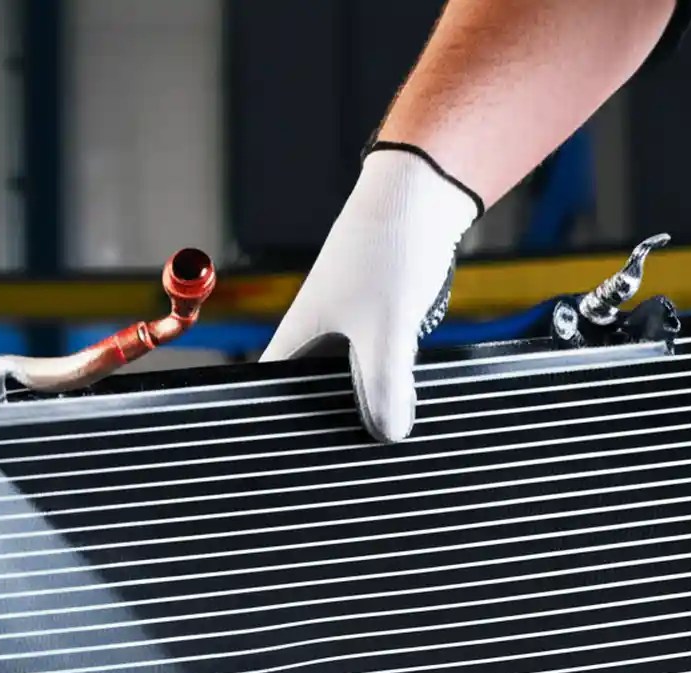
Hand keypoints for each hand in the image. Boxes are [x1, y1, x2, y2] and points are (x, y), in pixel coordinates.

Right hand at [259, 147, 480, 442]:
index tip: (302, 458)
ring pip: (349, 384)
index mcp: (295, 338)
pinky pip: (376, 366)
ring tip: (391, 420)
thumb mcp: (389, 327)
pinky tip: (412, 388)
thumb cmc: (389, 249)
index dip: (279, 429)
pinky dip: (391, 380)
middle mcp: (313, 336)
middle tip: (361, 449)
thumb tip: (388, 434)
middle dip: (334, 422)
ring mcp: (344, 329)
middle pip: (310, 398)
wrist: (423, 196)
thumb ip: (386, 384)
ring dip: (369, 400)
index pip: (268, 397)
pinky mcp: (374, 323)